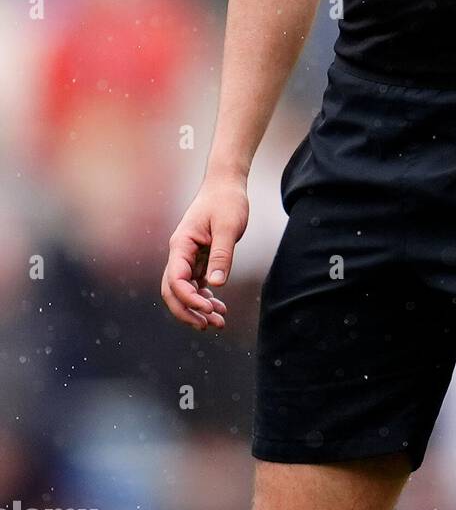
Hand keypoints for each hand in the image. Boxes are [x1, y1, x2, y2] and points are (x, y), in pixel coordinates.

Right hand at [160, 171, 248, 331]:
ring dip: (198, 308)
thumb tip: (216, 285)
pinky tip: (219, 307)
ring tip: (219, 322)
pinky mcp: (199, 258)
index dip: (188, 298)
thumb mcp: (228, 226)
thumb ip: (221, 255)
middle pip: (173, 290)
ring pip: (185, 290)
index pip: (175, 279)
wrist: (226, 184)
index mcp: (181, 244)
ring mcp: (188, 256)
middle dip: (188, 311)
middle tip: (209, 325)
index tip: (208, 307)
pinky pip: (196, 283)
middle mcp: (180, 252)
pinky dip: (205, 297)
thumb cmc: (226, 200)